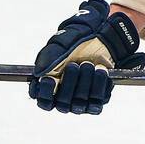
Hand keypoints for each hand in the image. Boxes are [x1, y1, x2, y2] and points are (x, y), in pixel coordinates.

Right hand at [28, 0, 144, 113]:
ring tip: (89, 64)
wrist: (105, 39)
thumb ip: (49, 55)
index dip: (44, 93)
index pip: (43, 100)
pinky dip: (99, 86)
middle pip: (62, 103)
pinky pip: (96, 103)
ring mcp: (80, 101)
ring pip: (79, 104)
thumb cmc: (79, 42)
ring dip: (85, 83)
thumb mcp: (63, 43)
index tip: (49, 79)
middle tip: (75, 65)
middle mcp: (64, 97)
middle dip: (69, 83)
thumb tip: (39, 72)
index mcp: (51, 85)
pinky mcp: (96, 101)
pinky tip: (101, 71)